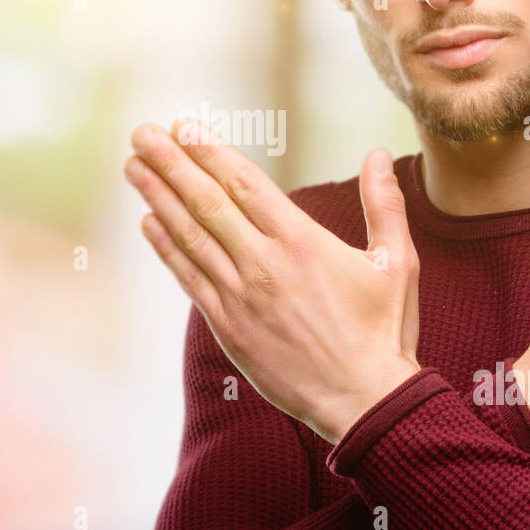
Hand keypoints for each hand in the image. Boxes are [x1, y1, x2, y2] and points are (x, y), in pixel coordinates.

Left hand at [123, 119, 421, 442]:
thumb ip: (384, 205)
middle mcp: (264, 263)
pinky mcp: (228, 327)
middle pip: (207, 202)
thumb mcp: (395, 262)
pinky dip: (167, 248)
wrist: (363, 402)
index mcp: (302, 241)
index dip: (209, 152)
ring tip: (133, 166)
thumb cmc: (383, 331)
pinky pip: (189, 278)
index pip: (244, 183)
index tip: (183, 127)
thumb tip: (379, 155)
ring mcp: (240, 296)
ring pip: (191, 236)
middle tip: (141, 134)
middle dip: (171, 163)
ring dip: (158, 198)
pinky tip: (148, 222)